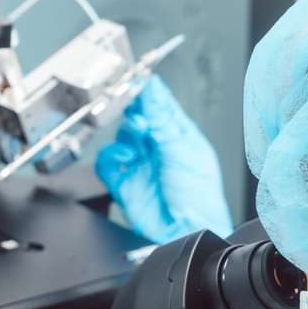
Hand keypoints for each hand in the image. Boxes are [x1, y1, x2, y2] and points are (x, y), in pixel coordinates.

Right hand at [95, 75, 233, 243]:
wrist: (188, 229)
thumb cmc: (199, 196)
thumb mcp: (182, 147)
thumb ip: (161, 117)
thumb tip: (152, 88)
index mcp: (179, 137)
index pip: (160, 106)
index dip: (148, 92)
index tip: (139, 79)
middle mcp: (159, 149)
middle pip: (137, 117)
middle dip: (134, 110)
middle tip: (135, 104)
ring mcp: (141, 165)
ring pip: (122, 136)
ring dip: (127, 131)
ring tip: (138, 133)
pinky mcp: (124, 182)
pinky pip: (108, 162)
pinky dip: (111, 155)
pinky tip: (126, 155)